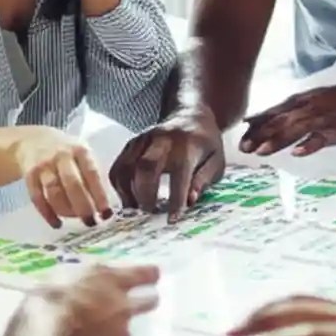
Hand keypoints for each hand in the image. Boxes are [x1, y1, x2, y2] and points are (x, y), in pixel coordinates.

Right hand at [1, 264, 159, 335]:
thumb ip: (81, 278)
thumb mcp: (62, 277)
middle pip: (148, 302)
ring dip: (113, 329)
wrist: (48, 335)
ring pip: (124, 329)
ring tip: (94, 332)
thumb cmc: (49, 300)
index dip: (148, 273)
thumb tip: (81, 280)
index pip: (141, 273)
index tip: (154, 274)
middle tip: (144, 302)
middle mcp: (122, 305)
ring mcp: (120, 333)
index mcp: (110, 279)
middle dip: (147, 301)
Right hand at [14, 126, 111, 228]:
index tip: (106, 213)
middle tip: (91, 221)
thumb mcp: (81, 155)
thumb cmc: (66, 153)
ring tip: (76, 220)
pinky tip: (56, 223)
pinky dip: (47, 213)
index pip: (92, 174)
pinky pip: (37, 197)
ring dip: (66, 210)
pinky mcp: (30, 175)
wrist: (33, 141)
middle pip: (73, 183)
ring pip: (54, 192)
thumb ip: (91, 175)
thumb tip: (103, 205)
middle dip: (83, 206)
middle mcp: (62, 156)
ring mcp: (44, 165)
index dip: (99, 195)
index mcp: (80, 150)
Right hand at [108, 106, 225, 222]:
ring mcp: (144, 139)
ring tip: (136, 209)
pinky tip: (128, 198)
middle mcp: (162, 139)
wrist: (192, 116)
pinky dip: (119, 185)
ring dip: (128, 192)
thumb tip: (190, 200)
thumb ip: (203, 180)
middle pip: (146, 167)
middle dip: (145, 194)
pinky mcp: (132, 143)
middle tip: (150, 213)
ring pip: (127, 166)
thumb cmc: (206, 144)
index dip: (175, 199)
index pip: (179, 173)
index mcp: (188, 145)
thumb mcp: (216, 162)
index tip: (172, 220)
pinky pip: (119, 165)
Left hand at [239, 77, 335, 156]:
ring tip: (261, 151)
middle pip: (281, 121)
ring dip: (277, 140)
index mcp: (305, 100)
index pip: (276, 110)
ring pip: (296, 130)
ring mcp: (324, 118)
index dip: (259, 121)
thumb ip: (300, 111)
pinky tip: (297, 153)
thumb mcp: (320, 99)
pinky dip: (309, 145)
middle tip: (242, 147)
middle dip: (260, 134)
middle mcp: (310, 108)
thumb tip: (281, 123)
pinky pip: (322, 138)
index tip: (242, 131)